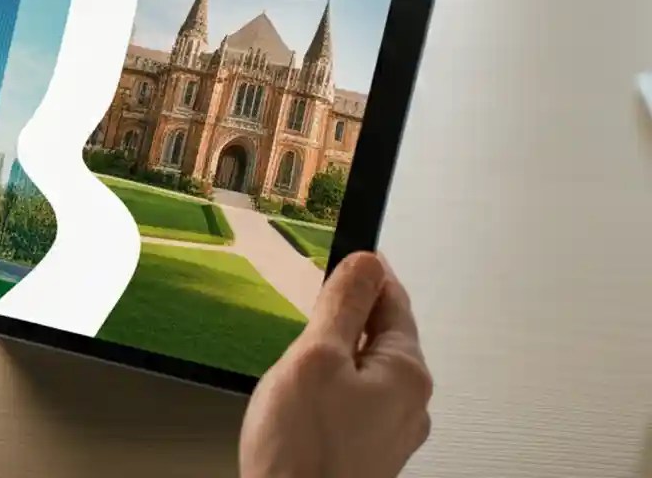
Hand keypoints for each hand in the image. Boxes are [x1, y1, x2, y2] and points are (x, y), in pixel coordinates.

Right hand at [239, 252, 432, 477]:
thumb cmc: (302, 452)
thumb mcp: (314, 357)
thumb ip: (342, 306)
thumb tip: (365, 263)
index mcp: (407, 373)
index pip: (394, 301)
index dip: (367, 274)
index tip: (351, 255)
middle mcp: (411, 404)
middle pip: (382, 336)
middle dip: (346, 320)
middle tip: (309, 314)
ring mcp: (392, 433)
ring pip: (367, 372)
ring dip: (337, 358)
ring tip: (299, 367)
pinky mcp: (369, 454)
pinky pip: (357, 404)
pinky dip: (332, 391)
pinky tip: (303, 404)